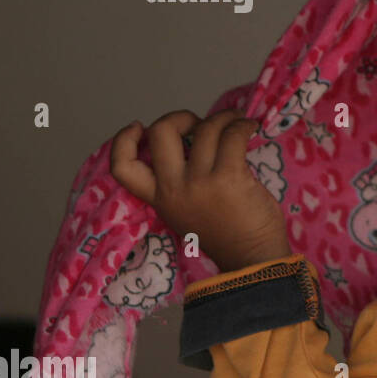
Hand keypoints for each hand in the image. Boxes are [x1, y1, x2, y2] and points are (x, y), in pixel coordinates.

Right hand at [110, 108, 291, 272]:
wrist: (253, 260)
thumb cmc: (228, 235)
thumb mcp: (188, 213)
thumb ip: (181, 184)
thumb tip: (196, 142)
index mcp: (161, 199)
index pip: (122, 167)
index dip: (123, 139)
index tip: (139, 126)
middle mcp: (175, 189)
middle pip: (161, 132)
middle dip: (179, 117)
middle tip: (200, 123)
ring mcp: (200, 182)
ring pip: (205, 129)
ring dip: (223, 118)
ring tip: (237, 122)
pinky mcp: (229, 177)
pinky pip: (233, 136)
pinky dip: (242, 125)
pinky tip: (250, 128)